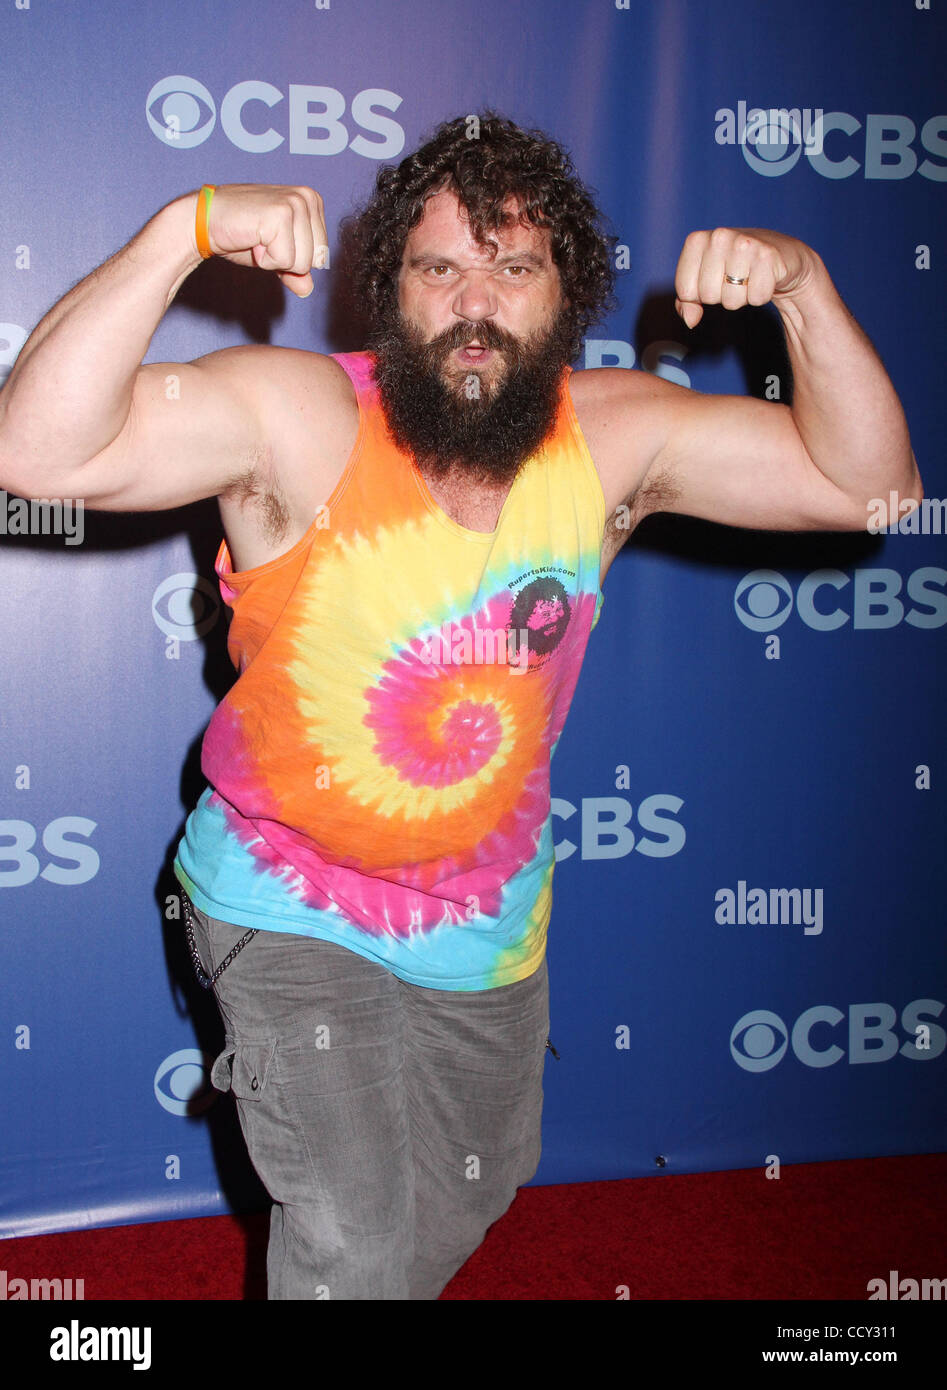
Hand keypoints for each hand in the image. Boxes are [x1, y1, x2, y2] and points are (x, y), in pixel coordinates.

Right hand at [195, 183, 328, 297]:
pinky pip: (285, 261)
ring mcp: (295, 203)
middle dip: (287, 260)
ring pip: (303, 263)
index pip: (322, 255)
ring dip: (275, 259)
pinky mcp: (280, 215)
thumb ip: (295, 270)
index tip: (271, 240)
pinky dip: (266, 259)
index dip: (294, 258)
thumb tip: (308, 289)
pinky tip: (252, 239)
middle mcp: (307, 198)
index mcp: (312, 201)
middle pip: (316, 260)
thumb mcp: (274, 254)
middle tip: (262, 239)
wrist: (204, 222)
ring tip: (257, 238)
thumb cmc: (239, 233)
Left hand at [674, 227, 814, 327]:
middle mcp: (719, 237)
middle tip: (735, 278)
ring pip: (731, 301)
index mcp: (697, 241)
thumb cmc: (736, 267)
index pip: (685, 291)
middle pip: (708, 297)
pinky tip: (765, 278)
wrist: (781, 254)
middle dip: (721, 296)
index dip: (699, 295)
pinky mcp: (767, 256)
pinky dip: (761, 296)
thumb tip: (690, 320)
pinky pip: (756, 298)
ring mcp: (744, 244)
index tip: (714, 280)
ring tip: (750, 277)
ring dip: (742, 297)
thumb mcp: (705, 279)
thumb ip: (687, 301)